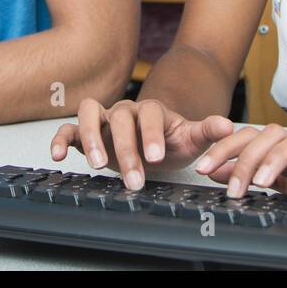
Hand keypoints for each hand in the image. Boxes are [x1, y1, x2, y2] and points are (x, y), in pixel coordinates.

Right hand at [50, 97, 234, 189]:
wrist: (155, 144)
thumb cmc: (172, 141)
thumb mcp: (192, 139)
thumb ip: (207, 131)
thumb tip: (229, 126)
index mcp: (150, 110)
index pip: (149, 114)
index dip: (151, 133)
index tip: (157, 156)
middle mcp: (124, 110)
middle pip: (120, 117)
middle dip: (126, 148)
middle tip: (135, 177)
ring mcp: (103, 119)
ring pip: (89, 115)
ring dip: (92, 138)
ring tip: (98, 164)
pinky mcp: (85, 132)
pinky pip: (68, 130)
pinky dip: (60, 139)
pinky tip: (57, 155)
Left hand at [195, 125, 286, 212]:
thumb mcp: (284, 181)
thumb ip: (252, 174)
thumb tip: (217, 171)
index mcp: (281, 151)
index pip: (247, 140)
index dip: (223, 151)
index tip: (202, 169)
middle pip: (268, 138)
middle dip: (244, 160)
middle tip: (231, 188)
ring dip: (278, 159)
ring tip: (263, 181)